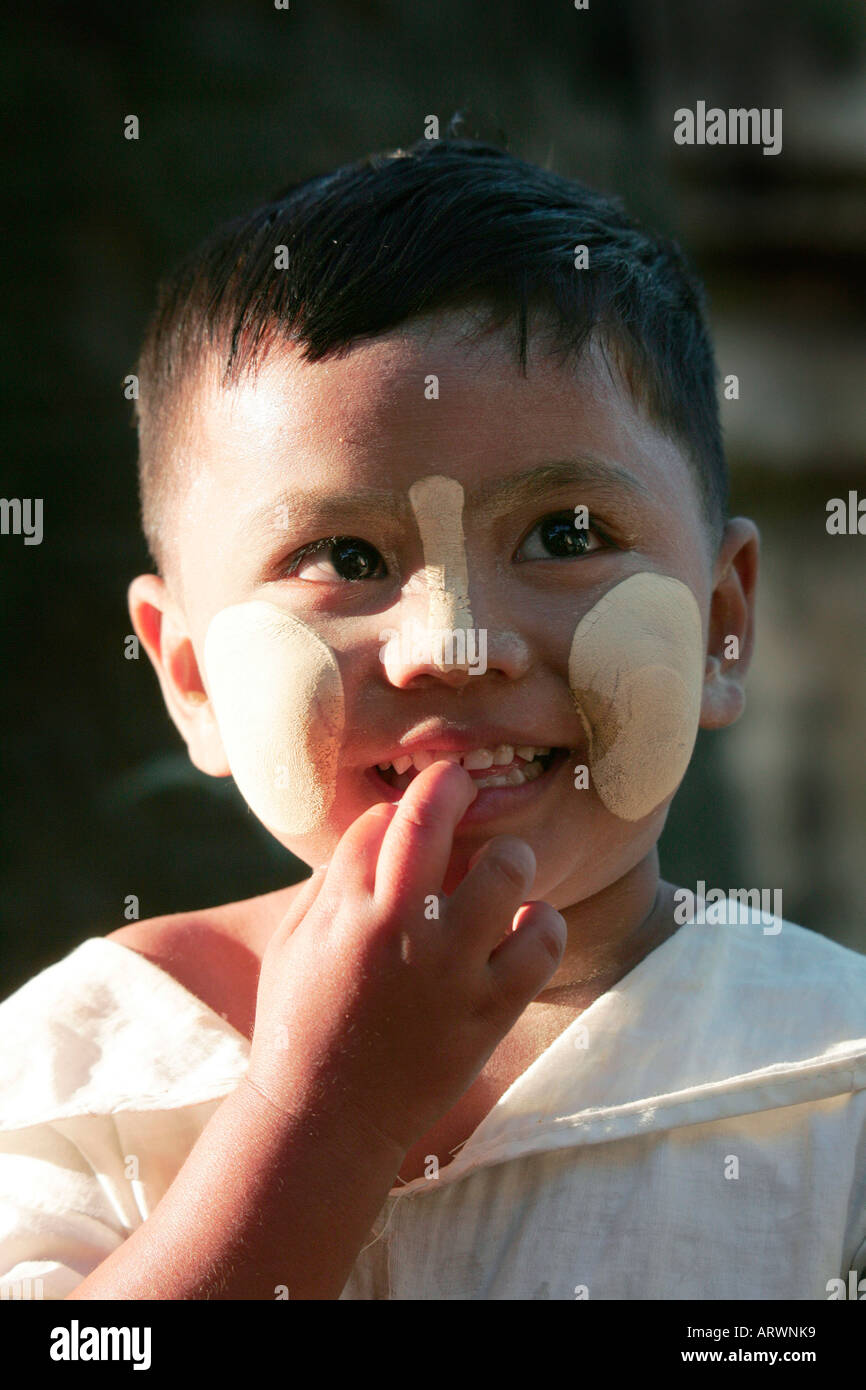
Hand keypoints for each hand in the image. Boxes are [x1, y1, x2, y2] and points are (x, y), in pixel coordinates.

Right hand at [243, 761, 566, 1155]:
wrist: (324, 1122)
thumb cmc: (302, 1022)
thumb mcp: (294, 941)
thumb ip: (332, 880)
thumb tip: (382, 826)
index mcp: (343, 908)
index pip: (384, 817)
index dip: (404, 806)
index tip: (416, 812)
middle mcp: (397, 928)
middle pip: (433, 816)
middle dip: (453, 783)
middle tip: (464, 782)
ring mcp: (448, 969)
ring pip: (505, 869)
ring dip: (508, 856)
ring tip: (503, 867)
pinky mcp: (489, 1010)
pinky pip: (542, 941)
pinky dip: (543, 921)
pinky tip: (528, 921)